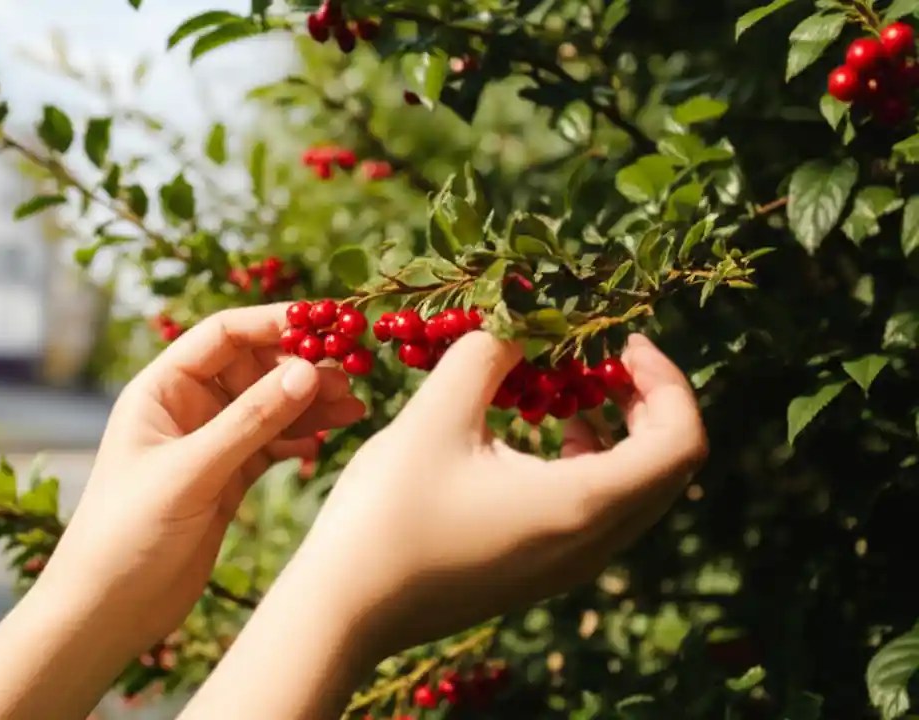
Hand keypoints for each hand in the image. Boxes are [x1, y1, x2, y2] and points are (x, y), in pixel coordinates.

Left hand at [0, 304, 363, 719]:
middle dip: (301, 367)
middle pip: (254, 368)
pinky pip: (273, 444)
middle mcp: (186, 408)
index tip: (324, 323)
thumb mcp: (190, 472)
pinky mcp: (227, 478)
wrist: (108, 609)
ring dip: (310, 403)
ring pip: (270, 407)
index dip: (272, 324)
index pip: (222, 336)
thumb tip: (307, 372)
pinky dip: (302, 438)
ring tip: (355, 404)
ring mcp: (209, 444)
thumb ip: (250, 421)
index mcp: (161, 389)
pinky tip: (328, 438)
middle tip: (350, 374)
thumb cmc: (126, 532)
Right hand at [183, 332, 705, 717]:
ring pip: (633, 491)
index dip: (667, 380)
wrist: (345, 605)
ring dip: (619, 432)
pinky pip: (596, 511)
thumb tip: (519, 324)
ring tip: (566, 391)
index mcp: (582, 504)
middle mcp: (590, 542)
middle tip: (601, 357)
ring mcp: (566, 565)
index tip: (621, 342)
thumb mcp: (436, 416)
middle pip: (669, 467)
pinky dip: (589, 463)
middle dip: (647, 402)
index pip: (681, 441)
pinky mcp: (538, 571)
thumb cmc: (388, 512)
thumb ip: (487, 355)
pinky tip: (533, 434)